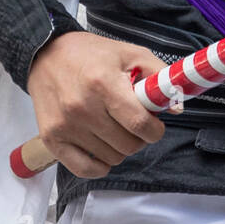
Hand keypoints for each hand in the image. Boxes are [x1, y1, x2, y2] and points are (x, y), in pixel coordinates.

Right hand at [27, 32, 166, 177]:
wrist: (46, 55)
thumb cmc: (92, 54)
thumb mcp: (131, 53)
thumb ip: (158, 76)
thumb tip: (178, 107)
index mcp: (103, 84)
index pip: (139, 124)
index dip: (155, 130)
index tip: (155, 125)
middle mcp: (82, 108)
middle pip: (128, 145)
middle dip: (139, 138)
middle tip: (134, 123)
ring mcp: (65, 126)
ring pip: (111, 158)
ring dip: (120, 148)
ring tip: (115, 128)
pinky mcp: (52, 140)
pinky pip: (85, 170)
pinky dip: (100, 165)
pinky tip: (103, 147)